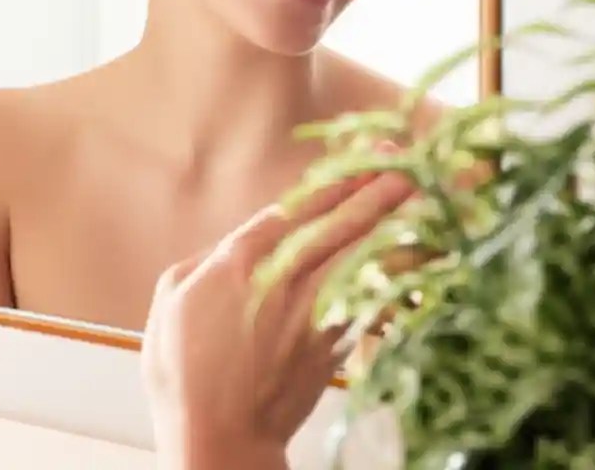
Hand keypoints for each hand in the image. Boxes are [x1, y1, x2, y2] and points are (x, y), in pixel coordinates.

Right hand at [141, 167, 417, 468]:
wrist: (220, 436)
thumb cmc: (184, 375)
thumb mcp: (168, 303)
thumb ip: (202, 263)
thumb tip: (228, 248)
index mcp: (239, 263)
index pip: (296, 208)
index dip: (333, 182)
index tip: (363, 159)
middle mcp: (284, 281)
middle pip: (341, 225)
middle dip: (377, 189)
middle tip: (407, 161)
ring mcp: (315, 313)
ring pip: (366, 258)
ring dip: (398, 223)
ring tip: (426, 195)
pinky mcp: (336, 343)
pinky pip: (374, 298)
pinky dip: (399, 273)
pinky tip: (420, 254)